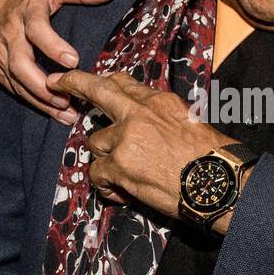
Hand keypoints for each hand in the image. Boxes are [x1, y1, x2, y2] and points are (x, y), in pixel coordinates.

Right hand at [0, 0, 113, 122]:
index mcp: (26, 11)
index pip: (36, 28)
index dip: (52, 45)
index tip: (73, 60)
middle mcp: (10, 34)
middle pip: (20, 63)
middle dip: (42, 84)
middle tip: (66, 98)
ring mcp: (1, 55)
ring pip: (17, 81)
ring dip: (41, 100)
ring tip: (66, 113)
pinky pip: (15, 89)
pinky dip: (34, 103)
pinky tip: (54, 113)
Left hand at [49, 68, 244, 227]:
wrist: (218, 182)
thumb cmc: (212, 158)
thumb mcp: (190, 123)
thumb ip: (161, 117)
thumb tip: (147, 122)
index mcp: (159, 102)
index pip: (123, 83)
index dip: (104, 82)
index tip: (92, 82)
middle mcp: (139, 114)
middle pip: (98, 91)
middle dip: (74, 84)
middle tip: (55, 83)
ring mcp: (126, 138)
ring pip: (96, 143)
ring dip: (106, 159)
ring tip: (125, 176)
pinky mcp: (119, 164)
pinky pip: (97, 173)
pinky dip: (107, 186)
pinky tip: (122, 192)